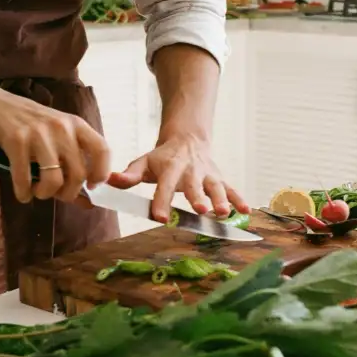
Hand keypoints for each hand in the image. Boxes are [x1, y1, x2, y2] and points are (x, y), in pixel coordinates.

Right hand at [0, 88, 110, 203]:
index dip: (101, 174)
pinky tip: (22, 192)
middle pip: (79, 174)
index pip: (102, 151)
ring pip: (54, 180)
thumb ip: (71, 163)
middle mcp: (61, 127)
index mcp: (75, 124)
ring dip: (45, 194)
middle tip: (56, 194)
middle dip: (68, 193)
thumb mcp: (54, 135)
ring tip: (37, 192)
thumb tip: (88, 202)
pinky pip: (24, 179)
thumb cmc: (25, 123)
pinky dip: (23, 193)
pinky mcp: (15, 140)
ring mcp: (39, 133)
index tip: (90, 187)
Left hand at [107, 134, 249, 222]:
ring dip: (222, 200)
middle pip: (195, 186)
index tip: (160, 217)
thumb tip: (110, 181)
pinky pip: (232, 189)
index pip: (164, 187)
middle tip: (201, 210)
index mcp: (169, 168)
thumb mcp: (144, 162)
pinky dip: (240, 200)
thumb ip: (129, 175)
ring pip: (217, 187)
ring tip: (224, 213)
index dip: (162, 201)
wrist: (188, 139)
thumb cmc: (162, 157)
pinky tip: (246, 212)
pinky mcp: (220, 178)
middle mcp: (191, 172)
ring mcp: (208, 175)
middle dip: (198, 198)